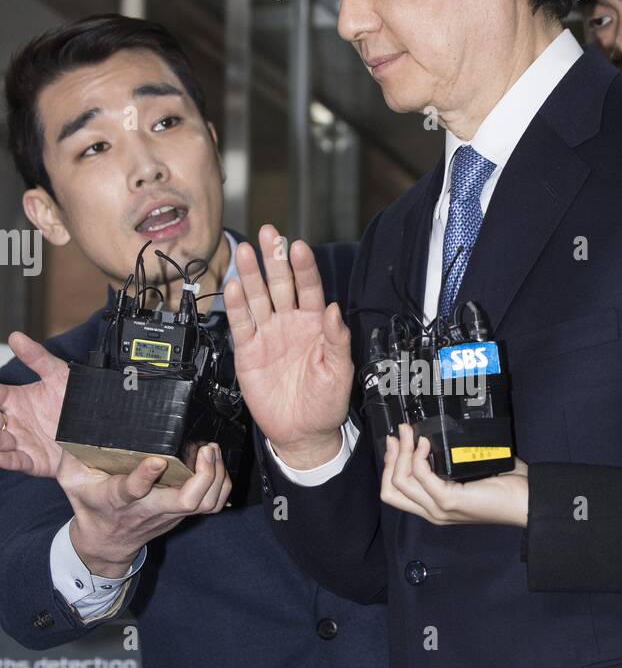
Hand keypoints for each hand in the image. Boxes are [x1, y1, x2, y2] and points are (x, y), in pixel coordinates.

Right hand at [0, 332, 68, 475]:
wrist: (101, 429)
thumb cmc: (77, 401)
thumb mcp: (59, 376)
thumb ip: (37, 358)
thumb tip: (16, 337)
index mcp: (15, 400)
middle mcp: (15, 421)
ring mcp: (22, 442)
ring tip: (1, 435)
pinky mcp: (34, 461)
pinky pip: (14, 462)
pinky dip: (4, 459)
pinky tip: (0, 454)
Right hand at [62, 442, 231, 575]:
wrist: (106, 542)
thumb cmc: (90, 505)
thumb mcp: (72, 480)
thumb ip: (70, 456)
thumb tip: (74, 425)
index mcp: (119, 497)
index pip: (133, 490)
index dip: (146, 477)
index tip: (157, 461)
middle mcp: (150, 507)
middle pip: (187, 501)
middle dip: (204, 475)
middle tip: (206, 448)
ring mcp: (170, 513)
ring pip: (205, 504)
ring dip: (216, 476)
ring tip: (213, 450)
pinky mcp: (182, 514)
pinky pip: (212, 505)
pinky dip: (221, 485)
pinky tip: (217, 463)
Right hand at [223, 227, 353, 467]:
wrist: (303, 433)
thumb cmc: (326, 402)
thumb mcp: (340, 371)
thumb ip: (337, 340)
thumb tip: (334, 310)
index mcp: (316, 325)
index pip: (310, 288)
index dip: (304, 268)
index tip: (299, 247)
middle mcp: (290, 324)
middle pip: (280, 285)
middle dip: (274, 259)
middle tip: (268, 234)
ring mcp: (268, 335)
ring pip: (258, 298)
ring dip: (251, 275)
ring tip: (244, 251)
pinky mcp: (248, 352)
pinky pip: (242, 325)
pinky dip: (237, 307)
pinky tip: (234, 288)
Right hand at [380, 422, 528, 525]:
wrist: (527, 501)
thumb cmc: (506, 487)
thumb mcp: (470, 472)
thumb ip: (450, 461)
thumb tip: (436, 436)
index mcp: (435, 506)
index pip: (395, 491)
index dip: (390, 464)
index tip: (395, 441)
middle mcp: (432, 511)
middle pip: (390, 489)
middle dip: (390, 458)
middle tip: (399, 433)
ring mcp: (439, 509)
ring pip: (400, 481)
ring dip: (401, 452)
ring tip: (410, 432)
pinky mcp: (449, 501)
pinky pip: (420, 476)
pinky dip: (417, 457)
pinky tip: (425, 443)